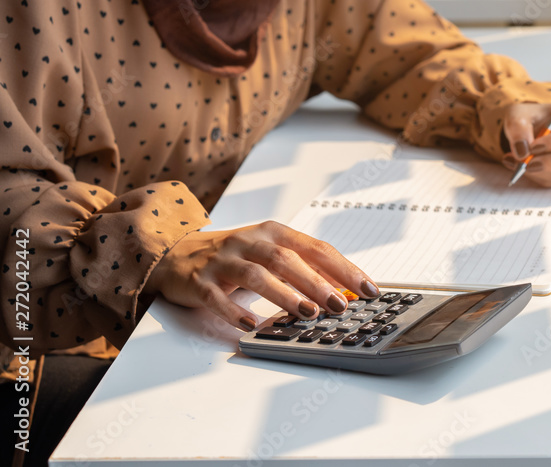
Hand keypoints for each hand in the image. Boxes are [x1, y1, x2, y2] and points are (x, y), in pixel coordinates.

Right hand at [145, 221, 379, 331]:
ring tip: (307, 312)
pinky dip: (235, 310)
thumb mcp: (270, 251)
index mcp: (273, 232)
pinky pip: (217, 296)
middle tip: (340, 304)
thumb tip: (344, 289)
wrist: (177, 253)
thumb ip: (303, 266)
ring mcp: (224, 261)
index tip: (367, 288)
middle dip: (317, 282)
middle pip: (287, 259)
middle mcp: (250, 242)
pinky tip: (253, 323)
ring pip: (257, 275)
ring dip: (284, 295)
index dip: (343, 269)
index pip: (315, 248)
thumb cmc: (235, 255)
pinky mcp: (200, 281)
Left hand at [501, 101, 550, 187]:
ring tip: (520, 162)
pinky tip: (526, 166)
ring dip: (540, 171)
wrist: (530, 130)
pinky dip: (539, 176)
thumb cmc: (530, 118)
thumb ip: (517, 127)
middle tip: (526, 162)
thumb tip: (522, 152)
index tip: (533, 147)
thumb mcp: (518, 114)